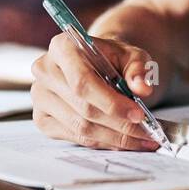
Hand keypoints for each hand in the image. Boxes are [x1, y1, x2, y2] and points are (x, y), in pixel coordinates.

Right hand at [31, 32, 164, 150]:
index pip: (83, 81)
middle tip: (148, 134)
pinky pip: (75, 137)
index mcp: (62, 47)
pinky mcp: (42, 118)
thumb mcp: (132, 55)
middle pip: (83, 108)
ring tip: (142, 140)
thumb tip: (143, 89)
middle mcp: (45, 70)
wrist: (96, 64)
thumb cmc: (113, 59)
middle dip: (120, 124)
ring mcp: (40, 97)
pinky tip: (123, 141)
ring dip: (115, 138)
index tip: (139, 115)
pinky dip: (103, 142)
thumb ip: (139, 69)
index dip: (111, 102)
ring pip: (80, 127)